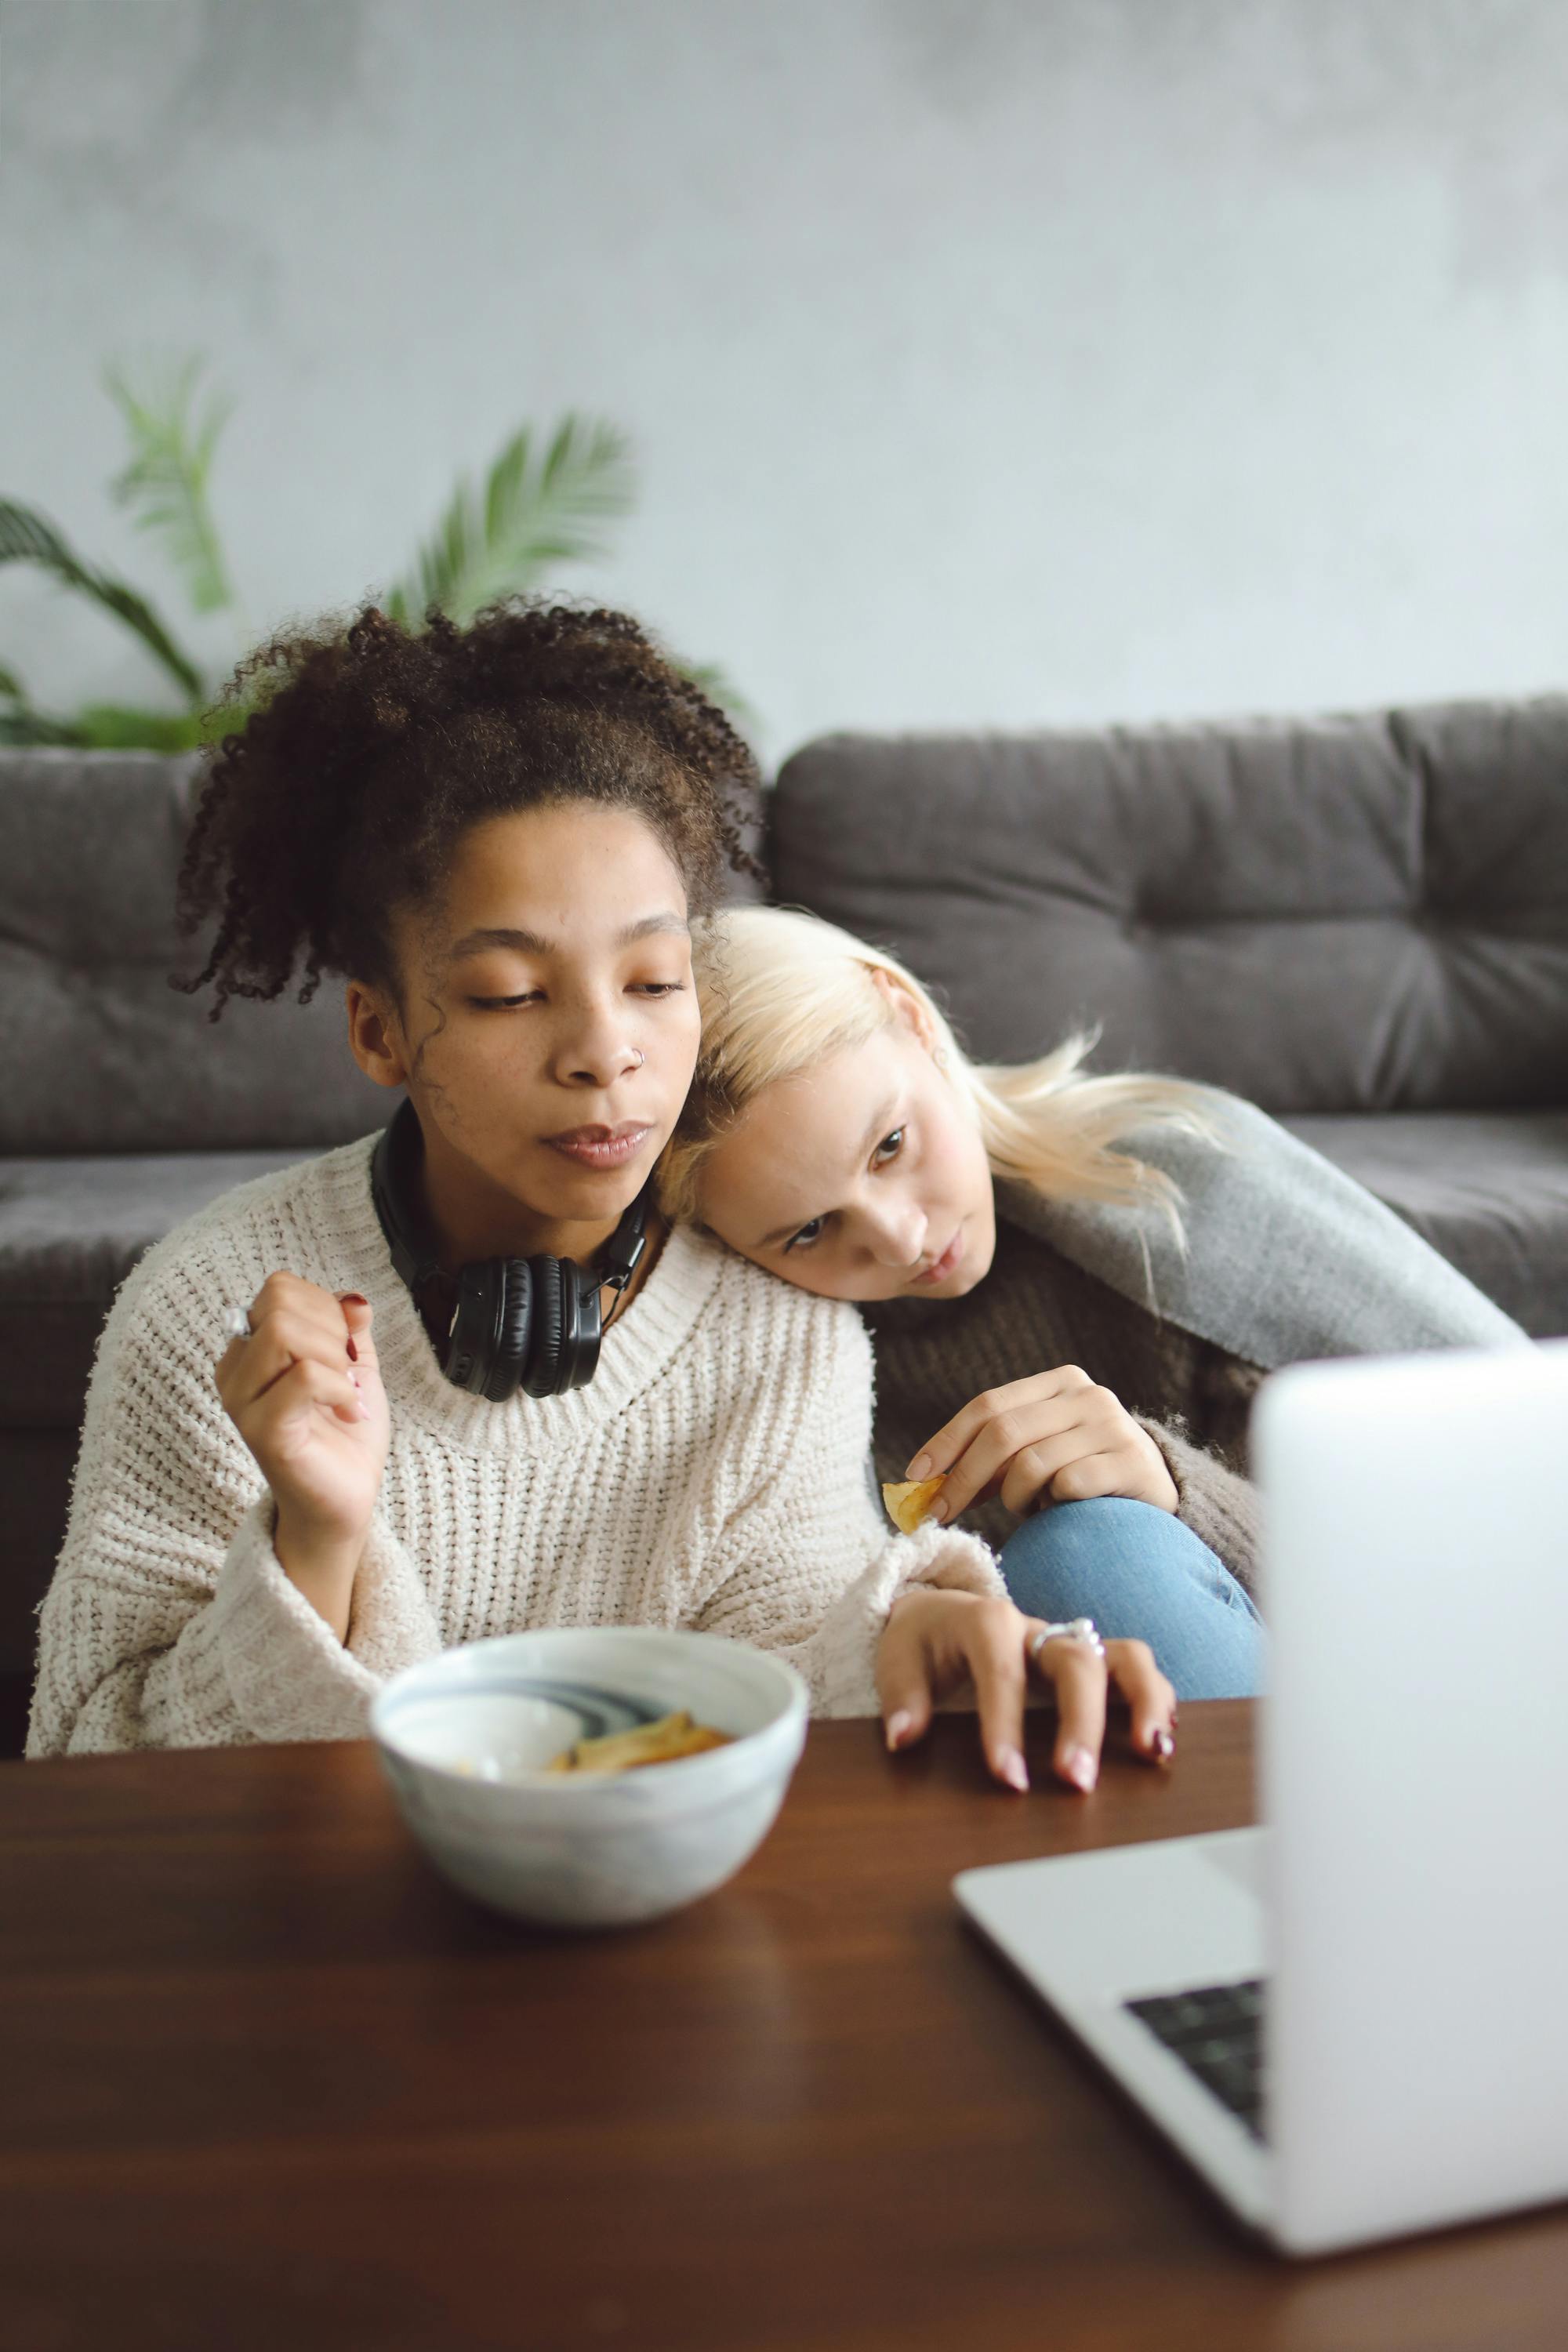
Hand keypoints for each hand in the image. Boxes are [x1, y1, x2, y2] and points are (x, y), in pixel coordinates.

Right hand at [214, 1275, 389, 1633]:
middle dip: (331, 1331)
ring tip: (344, 1394)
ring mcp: (242, 1401)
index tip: (344, 1351)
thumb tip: (354, 1300)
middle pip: (279, 1301)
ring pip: (286, 1332)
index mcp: (250, 1349)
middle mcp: (235, 1371)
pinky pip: (304, 1377)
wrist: (344, 1500)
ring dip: (335, 1360)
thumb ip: (348, 1327)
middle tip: (345, 1374)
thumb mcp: (353, 1366)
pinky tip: (349, 1414)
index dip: (326, 1309)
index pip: (281, 1288)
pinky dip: (341, 1389)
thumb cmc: (343, 1435)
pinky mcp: (262, 1430)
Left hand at [875, 1587, 1176, 1793]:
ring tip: (1153, 1753)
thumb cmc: (924, 1641)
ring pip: (1124, 1656)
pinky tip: (1162, 1740)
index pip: (1001, 1670)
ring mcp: (1070, 1644)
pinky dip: (1157, 1700)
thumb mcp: (897, 1658)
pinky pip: (1135, 1671)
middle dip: (1081, 1721)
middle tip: (1076, 1781)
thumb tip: (904, 1736)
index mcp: (986, 1621)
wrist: (942, 1613)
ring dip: (1144, 1702)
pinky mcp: (1093, 1662)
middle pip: (1076, 1660)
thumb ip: (902, 1695)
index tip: (1009, 1779)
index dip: (1006, 1724)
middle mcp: (1038, 1629)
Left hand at [907, 1366, 1178, 1521]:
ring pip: (1031, 1464)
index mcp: (1059, 1381)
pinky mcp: (1133, 1462)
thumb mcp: (1039, 1451)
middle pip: (1003, 1433)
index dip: (946, 1440)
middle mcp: (1088, 1394)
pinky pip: (1067, 1486)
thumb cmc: (1083, 1475)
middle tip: (940, 1515)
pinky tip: (1060, 1512)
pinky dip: (1051, 1506)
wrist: (1158, 1494)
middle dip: (962, 1478)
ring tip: (1026, 1509)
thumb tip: (925, 1479)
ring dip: (1014, 1498)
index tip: (915, 1475)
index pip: (988, 1405)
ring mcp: (1114, 1426)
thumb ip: (993, 1456)